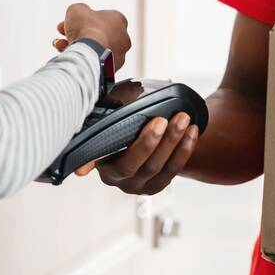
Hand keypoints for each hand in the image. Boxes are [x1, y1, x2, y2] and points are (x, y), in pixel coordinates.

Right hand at [52, 3, 129, 72]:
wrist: (90, 53)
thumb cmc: (87, 29)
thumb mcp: (77, 9)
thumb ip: (79, 10)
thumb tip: (78, 14)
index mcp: (119, 20)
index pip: (99, 17)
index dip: (81, 18)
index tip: (70, 21)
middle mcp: (122, 38)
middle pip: (95, 33)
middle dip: (76, 32)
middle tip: (62, 32)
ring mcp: (117, 55)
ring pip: (93, 48)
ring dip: (75, 45)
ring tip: (60, 45)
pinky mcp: (110, 69)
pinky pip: (93, 61)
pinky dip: (81, 58)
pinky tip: (68, 56)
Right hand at [71, 111, 198, 194]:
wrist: (145, 133)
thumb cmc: (123, 120)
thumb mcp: (111, 114)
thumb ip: (106, 111)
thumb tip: (95, 89)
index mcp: (99, 161)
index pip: (92, 161)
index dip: (89, 164)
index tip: (82, 170)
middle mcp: (116, 179)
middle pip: (132, 165)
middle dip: (149, 142)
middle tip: (162, 120)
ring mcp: (138, 185)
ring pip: (157, 167)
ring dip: (172, 142)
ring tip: (183, 119)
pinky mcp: (157, 184)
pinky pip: (174, 169)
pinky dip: (184, 149)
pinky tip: (192, 131)